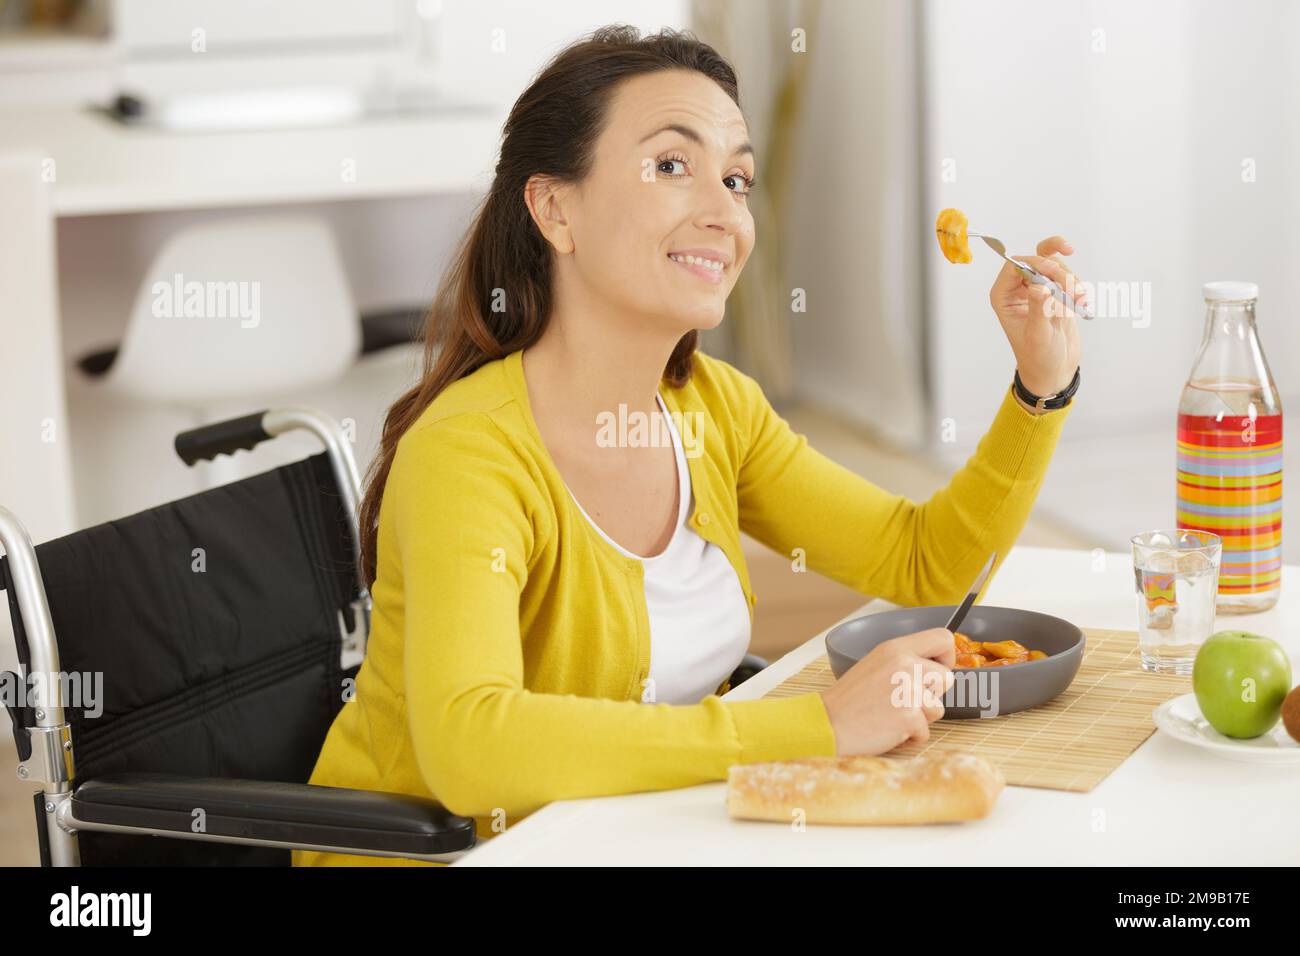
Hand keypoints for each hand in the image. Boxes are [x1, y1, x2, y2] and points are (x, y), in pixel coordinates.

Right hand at [819, 628, 955, 755]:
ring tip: (892, 715)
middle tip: (904, 701)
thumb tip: (934, 669)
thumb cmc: (849, 699)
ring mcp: (909, 690)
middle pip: (946, 678)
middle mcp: (905, 664)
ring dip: (920, 718)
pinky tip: (887, 729)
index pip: (943, 637)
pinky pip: (925, 732)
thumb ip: (903, 661)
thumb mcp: (875, 664)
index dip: (946, 656)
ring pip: (938, 708)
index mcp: (895, 648)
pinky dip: (909, 736)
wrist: (828, 723)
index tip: (936, 669)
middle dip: (931, 694)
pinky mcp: (909, 716)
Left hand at [988, 235, 1084, 397]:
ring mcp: (1037, 289)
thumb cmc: (1039, 357)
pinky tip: (1083, 301)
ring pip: (1054, 265)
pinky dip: (1078, 285)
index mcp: (1004, 297)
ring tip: (1079, 299)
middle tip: (1072, 289)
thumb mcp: (1038, 336)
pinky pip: (1066, 276)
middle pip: (1037, 260)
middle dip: (1057, 271)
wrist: (1054, 369)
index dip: (1034, 263)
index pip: (1014, 265)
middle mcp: (1017, 290)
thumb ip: (1038, 310)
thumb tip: (1039, 287)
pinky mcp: (1055, 292)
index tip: (1053, 272)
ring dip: (1070, 278)